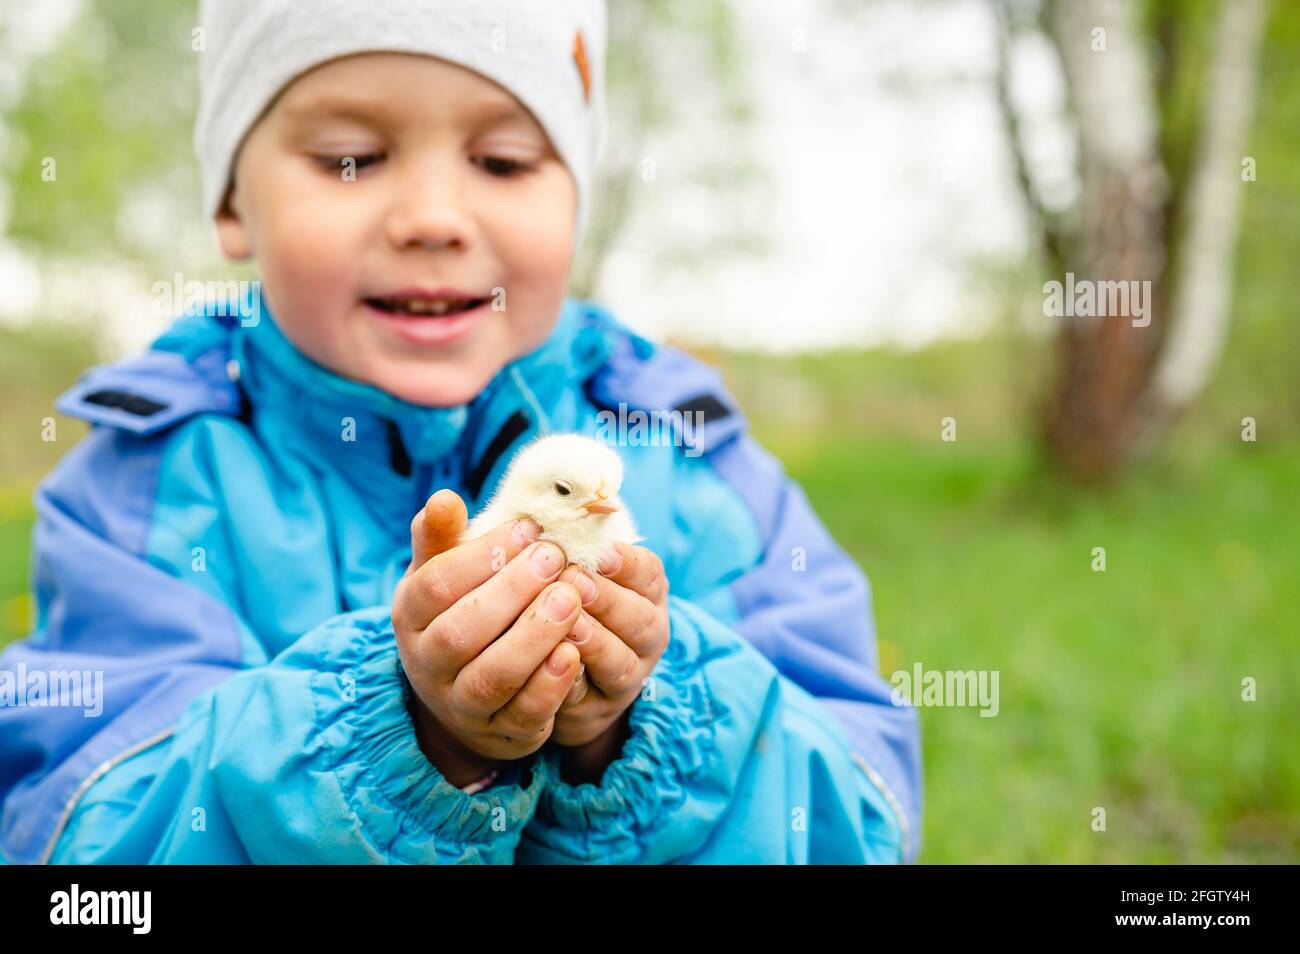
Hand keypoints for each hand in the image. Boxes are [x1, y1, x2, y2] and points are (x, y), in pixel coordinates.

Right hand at [393, 490, 585, 786]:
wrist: (468, 693)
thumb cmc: (461, 611)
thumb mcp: (443, 572)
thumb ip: (443, 537)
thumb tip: (444, 499)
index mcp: (411, 616)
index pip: (435, 586)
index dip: (480, 556)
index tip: (528, 529)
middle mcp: (427, 664)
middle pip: (461, 633)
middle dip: (511, 593)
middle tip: (555, 558)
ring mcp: (462, 704)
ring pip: (493, 677)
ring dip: (533, 637)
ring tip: (571, 599)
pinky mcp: (502, 732)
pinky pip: (523, 714)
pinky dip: (549, 686)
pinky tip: (574, 653)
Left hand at [550, 542, 670, 781]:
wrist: (551, 670)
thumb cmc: (557, 598)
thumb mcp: (569, 564)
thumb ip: (560, 539)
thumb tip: (533, 506)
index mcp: (644, 591)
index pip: (648, 573)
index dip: (626, 563)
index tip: (599, 552)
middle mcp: (646, 634)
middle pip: (641, 618)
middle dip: (609, 599)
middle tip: (575, 581)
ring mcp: (627, 676)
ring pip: (622, 662)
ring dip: (596, 642)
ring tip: (568, 625)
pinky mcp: (598, 711)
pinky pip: (590, 699)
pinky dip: (573, 684)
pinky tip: (553, 665)